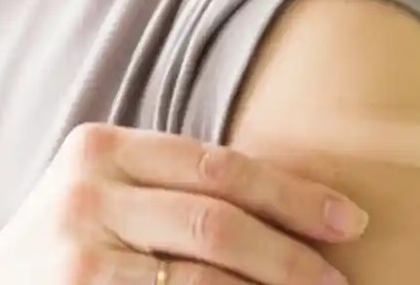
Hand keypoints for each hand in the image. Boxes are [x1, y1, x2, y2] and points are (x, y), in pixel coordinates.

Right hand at [0, 123, 368, 283]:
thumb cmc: (71, 238)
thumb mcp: (107, 188)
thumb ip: (175, 183)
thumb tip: (298, 206)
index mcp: (102, 147)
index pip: (217, 166)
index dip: (291, 192)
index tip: (348, 219)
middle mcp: (86, 191)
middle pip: (217, 223)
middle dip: (292, 254)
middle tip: (341, 278)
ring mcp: (79, 251)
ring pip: (203, 280)